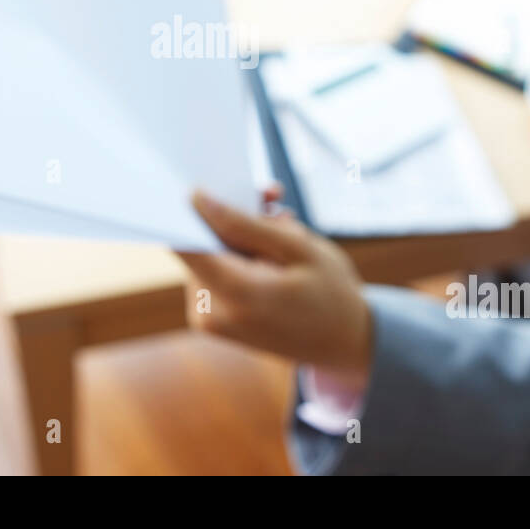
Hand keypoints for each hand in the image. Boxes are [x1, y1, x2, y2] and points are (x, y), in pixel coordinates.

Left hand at [177, 188, 372, 381]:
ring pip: (207, 257)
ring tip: (284, 230)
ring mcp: (208, 322)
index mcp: (236, 295)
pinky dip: (237, 258)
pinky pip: (213, 275)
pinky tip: (273, 253)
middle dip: (231, 220)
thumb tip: (197, 199)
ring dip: (239, 238)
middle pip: (200, 247)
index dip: (189, 210)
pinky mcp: (209, 321)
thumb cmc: (330, 294)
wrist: (344, 345)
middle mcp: (211, 314)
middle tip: (273, 202)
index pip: (185, 244)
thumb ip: (245, 224)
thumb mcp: (299, 249)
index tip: (204, 183)